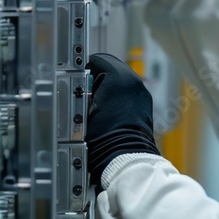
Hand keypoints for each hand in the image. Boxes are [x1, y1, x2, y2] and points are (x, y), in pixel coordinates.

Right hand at [86, 53, 159, 189]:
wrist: (125, 158)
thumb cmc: (103, 138)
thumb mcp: (82, 111)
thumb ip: (80, 92)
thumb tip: (74, 86)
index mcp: (118, 77)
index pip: (97, 60)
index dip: (84, 70)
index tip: (76, 80)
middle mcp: (134, 82)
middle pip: (111, 68)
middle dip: (97, 77)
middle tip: (83, 92)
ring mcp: (141, 93)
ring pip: (121, 80)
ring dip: (107, 87)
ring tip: (94, 105)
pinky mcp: (145, 106)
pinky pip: (128, 93)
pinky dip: (118, 98)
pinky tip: (107, 113)